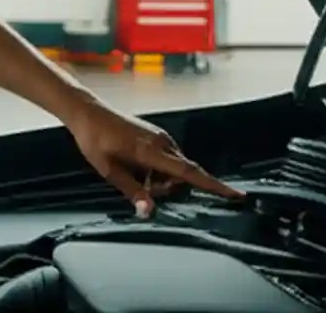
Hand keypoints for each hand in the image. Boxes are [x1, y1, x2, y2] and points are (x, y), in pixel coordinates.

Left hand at [64, 97, 243, 215]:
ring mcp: (161, 137)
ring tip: (132, 173)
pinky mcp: (157, 136)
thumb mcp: (109, 171)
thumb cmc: (95, 141)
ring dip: (160, 179)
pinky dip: (157, 170)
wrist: (88, 113)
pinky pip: (167, 160)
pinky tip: (135, 166)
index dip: (214, 185)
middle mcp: (163, 142)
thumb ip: (131, 191)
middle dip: (166, 187)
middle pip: (182, 175)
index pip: (190, 172)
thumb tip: (148, 212)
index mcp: (152, 151)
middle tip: (137, 185)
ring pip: (174, 168)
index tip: (237, 194)